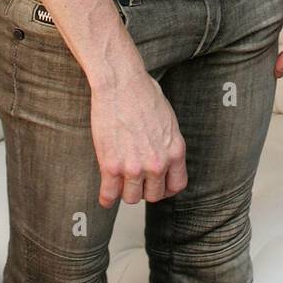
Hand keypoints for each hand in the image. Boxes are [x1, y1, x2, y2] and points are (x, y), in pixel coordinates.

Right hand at [90, 67, 187, 207]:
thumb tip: (163, 156)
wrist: (121, 84)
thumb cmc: (144, 94)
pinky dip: (106, 197)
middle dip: (145, 189)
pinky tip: (106, 191)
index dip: (165, 188)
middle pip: (154, 195)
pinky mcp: (111, 166)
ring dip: (125, 191)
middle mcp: (157, 163)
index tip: (157, 185)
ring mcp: (134, 167)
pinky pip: (109, 195)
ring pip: (131, 198)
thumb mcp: (168, 121)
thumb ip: (167, 144)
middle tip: (136, 180)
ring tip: (121, 181)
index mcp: (175, 150)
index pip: (177, 185)